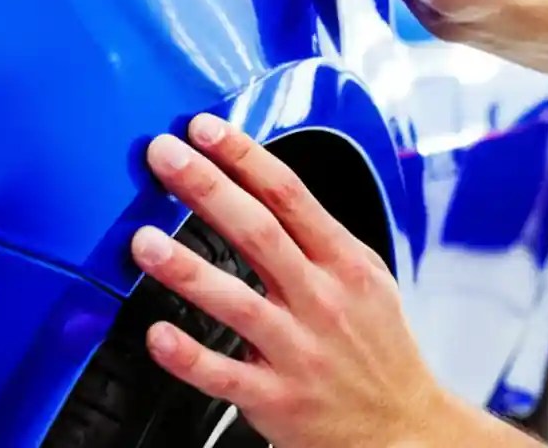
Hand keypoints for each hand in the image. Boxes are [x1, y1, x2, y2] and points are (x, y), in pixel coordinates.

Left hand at [132, 113, 438, 447]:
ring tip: (143, 243)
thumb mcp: (367, 279)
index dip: (244, 156)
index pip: (290, 194)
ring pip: (237, 302)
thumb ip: (318, 236)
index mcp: (344, 263)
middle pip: (258, 232)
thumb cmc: (378, 349)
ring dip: (186, 269)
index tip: (206, 129)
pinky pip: (224, 376)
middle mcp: (321, 300)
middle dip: (206, 188)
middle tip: (164, 157)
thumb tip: (264, 184)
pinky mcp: (277, 399)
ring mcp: (298, 350)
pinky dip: (188, 356)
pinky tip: (157, 335)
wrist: (404, 429)